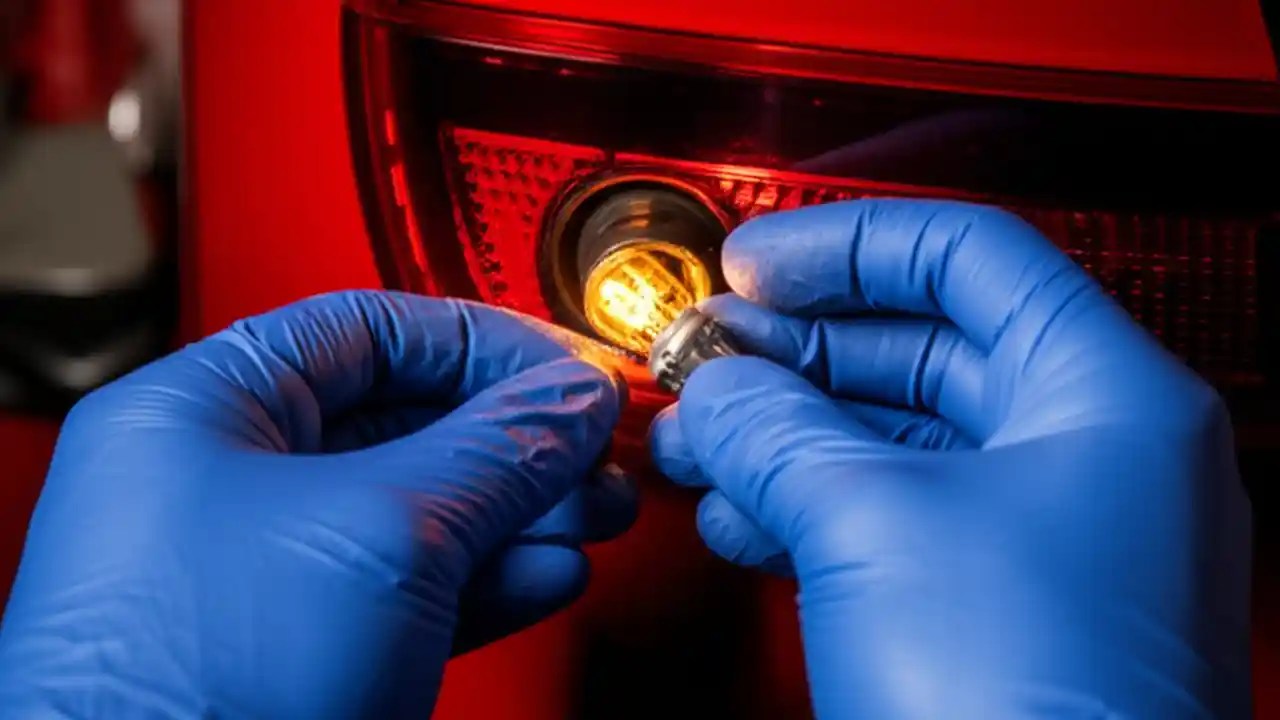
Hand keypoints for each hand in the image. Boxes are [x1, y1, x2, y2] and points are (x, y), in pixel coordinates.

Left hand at [0, 291, 635, 717]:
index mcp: (200, 412)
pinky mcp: (296, 652)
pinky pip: (411, 590)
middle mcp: (223, 484)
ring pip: (421, 513)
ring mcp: (261, 574)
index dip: (485, 343)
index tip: (566, 369)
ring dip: (520, 512)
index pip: (368, 330)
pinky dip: (487, 580)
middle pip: (407, 423)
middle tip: (592, 448)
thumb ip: (495, 451)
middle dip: (518, 439)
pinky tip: (545, 575)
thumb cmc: (192, 690)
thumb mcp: (382, 533)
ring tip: (592, 512)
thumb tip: (571, 402)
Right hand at [651, 200, 1251, 717]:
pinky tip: (741, 517)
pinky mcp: (998, 613)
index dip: (846, 244)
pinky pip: (889, 524)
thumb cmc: (1034, 705)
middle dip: (792, 352)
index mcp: (1104, 397)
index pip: (967, 254)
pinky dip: (806, 509)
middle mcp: (1089, 460)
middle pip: (920, 348)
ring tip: (698, 444)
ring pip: (891, 444)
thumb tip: (715, 392)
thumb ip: (773, 427)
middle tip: (704, 358)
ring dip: (782, 436)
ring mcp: (1046, 541)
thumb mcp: (869, 520)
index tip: (754, 262)